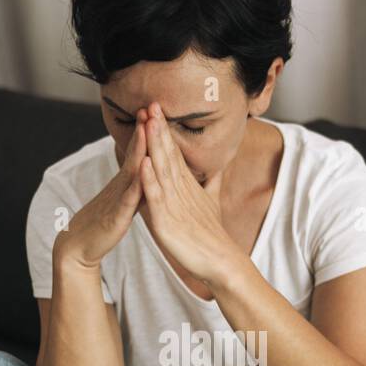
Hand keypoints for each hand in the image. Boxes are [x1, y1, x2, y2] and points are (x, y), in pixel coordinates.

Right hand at [54, 118, 144, 270]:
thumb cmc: (103, 223)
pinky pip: (128, 198)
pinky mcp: (117, 216)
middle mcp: (122, 186)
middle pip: (136, 153)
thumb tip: (149, 172)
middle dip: (144, 129)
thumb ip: (135, 185)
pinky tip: (143, 171)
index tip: (156, 108)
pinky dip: (136, 184)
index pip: (140, 152)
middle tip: (151, 105)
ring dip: (140, 148)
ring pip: (132, 170)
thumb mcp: (123, 200)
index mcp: (126, 182)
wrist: (79, 245)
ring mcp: (118, 199)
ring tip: (147, 126)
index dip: (148, 131)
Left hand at [140, 105, 240, 285]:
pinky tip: (143, 162)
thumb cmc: (213, 236)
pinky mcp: (167, 222)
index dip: (165, 131)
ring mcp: (175, 205)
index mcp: (187, 187)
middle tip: (151, 103)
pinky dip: (150, 180)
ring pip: (162, 170)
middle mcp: (181, 191)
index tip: (157, 108)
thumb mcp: (211, 203)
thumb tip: (218, 166)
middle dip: (159, 129)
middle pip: (168, 155)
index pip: (174, 154)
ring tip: (148, 122)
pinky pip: (157, 198)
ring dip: (154, 145)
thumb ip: (211, 183)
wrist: (222, 263)